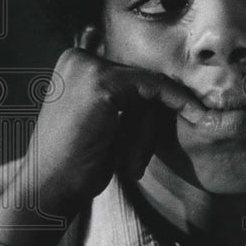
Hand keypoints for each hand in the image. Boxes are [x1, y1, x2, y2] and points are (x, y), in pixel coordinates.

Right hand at [15, 28, 205, 221]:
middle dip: (148, 120)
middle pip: (141, 78)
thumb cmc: (77, 162)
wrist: (49, 187)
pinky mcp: (103, 83)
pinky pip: (154, 87)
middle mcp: (77, 57)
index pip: (129, 74)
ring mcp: (88, 67)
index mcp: (74, 62)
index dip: (148, 105)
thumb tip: (173, 84)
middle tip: (135, 160)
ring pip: (149, 86)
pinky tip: (195, 113)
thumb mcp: (104, 121)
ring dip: (149, 129)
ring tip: (131, 162)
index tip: (183, 114)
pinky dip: (176, 101)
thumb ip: (128, 99)